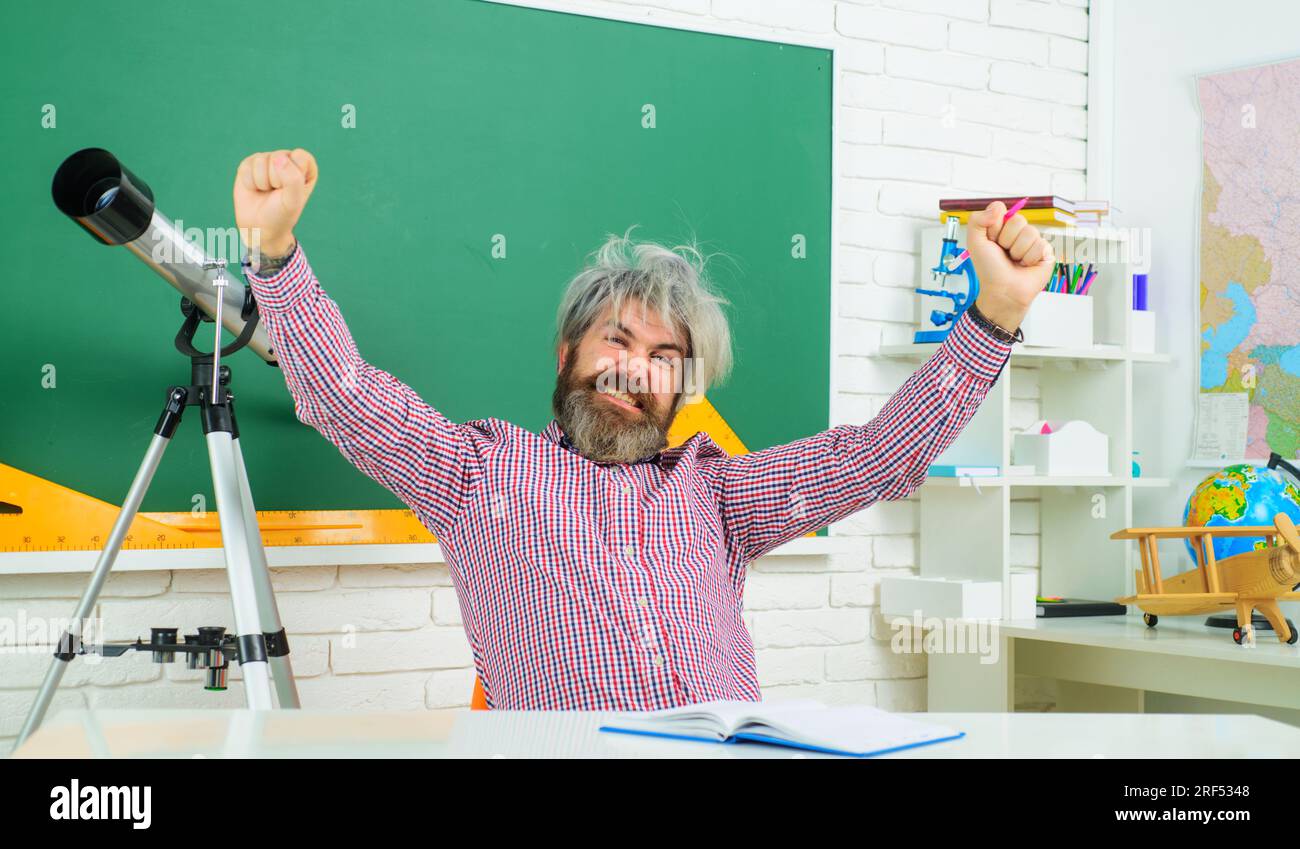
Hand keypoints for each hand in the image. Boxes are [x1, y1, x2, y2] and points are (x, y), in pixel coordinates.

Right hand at [234, 149, 317, 257]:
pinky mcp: (250, 164)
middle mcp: (287, 159)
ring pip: (261, 161)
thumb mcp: (292, 201)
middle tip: (276, 193)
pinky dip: (249, 182)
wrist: (260, 227)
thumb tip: (278, 158)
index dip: (293, 176)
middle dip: (275, 180)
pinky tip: (254, 189)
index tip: (291, 191)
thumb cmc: (281, 214)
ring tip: (266, 192)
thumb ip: (293, 179)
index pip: (300, 157)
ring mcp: (268, 160)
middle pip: (279, 157)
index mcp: (306, 166)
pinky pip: (247, 166)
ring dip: (261, 182)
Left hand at [965, 200, 1053, 330]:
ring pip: (1030, 232)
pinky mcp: (1045, 250)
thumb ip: (978, 220)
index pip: (1001, 210)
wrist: (1003, 291)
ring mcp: (1032, 240)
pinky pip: (1040, 245)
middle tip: (1004, 253)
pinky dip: (1029, 258)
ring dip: (1018, 251)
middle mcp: (1017, 232)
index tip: (991, 240)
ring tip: (1015, 261)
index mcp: (1001, 227)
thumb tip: (998, 207)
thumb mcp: (975, 243)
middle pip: (1018, 220)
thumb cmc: (989, 269)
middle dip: (1007, 239)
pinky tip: (1026, 265)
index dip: (995, 226)